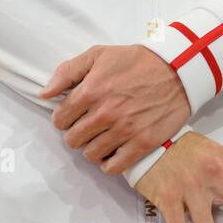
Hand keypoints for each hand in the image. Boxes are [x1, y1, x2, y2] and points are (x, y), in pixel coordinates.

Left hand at [39, 43, 190, 172]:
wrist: (177, 68)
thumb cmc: (136, 60)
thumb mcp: (99, 55)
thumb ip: (67, 72)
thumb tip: (45, 93)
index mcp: (91, 91)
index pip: (60, 119)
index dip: (63, 118)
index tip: (72, 115)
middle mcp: (105, 113)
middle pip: (73, 140)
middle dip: (76, 133)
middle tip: (87, 126)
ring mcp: (124, 131)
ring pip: (90, 154)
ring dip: (92, 147)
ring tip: (101, 137)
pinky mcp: (142, 143)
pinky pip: (113, 167)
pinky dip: (108, 163)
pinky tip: (112, 151)